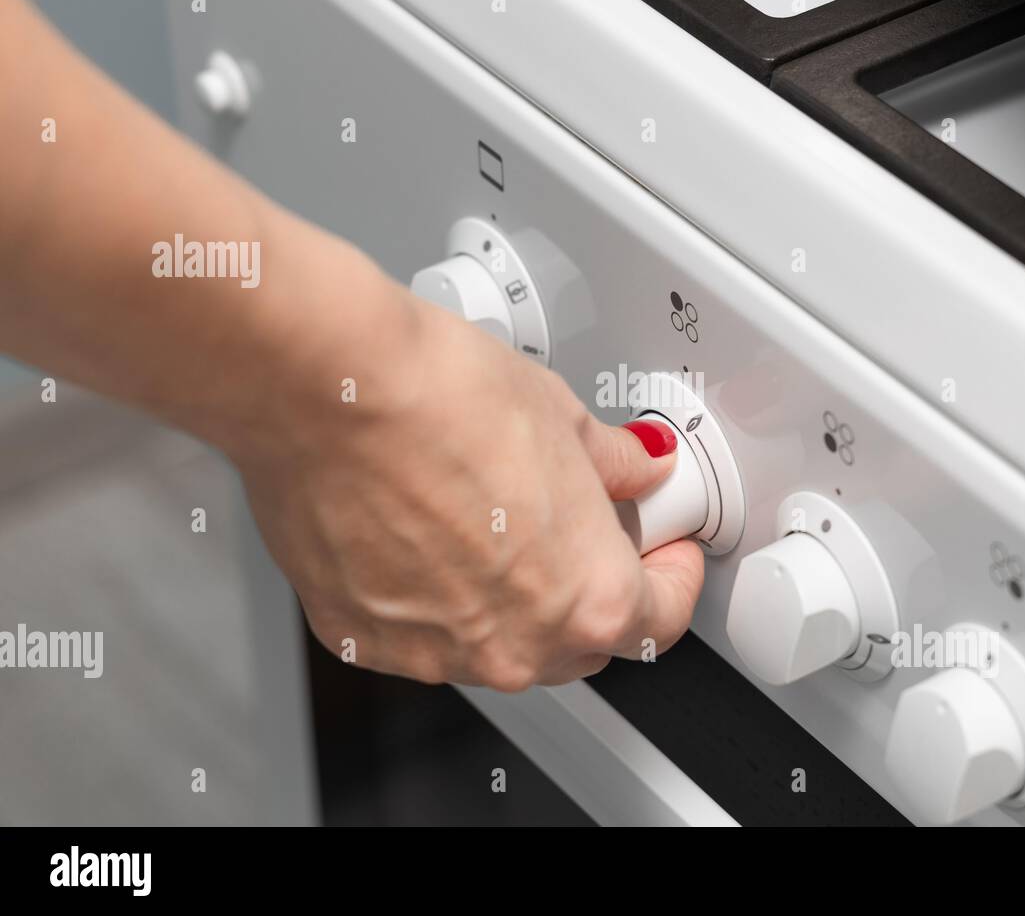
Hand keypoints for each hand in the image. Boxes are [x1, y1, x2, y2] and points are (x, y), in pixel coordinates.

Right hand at [231, 279, 703, 689]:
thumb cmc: (443, 402)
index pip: (660, 622)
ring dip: (512, 598)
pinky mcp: (364, 639)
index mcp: (589, 600)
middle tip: (582, 527)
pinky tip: (425, 528)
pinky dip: (436, 595)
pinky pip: (424, 633)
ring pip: (499, 643)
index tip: (664, 549)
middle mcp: (516, 647)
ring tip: (491, 514)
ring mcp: (435, 654)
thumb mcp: (562, 419)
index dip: (672, 579)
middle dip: (592, 590)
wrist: (330, 392)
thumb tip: (634, 468)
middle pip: (581, 641)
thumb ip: (613, 466)